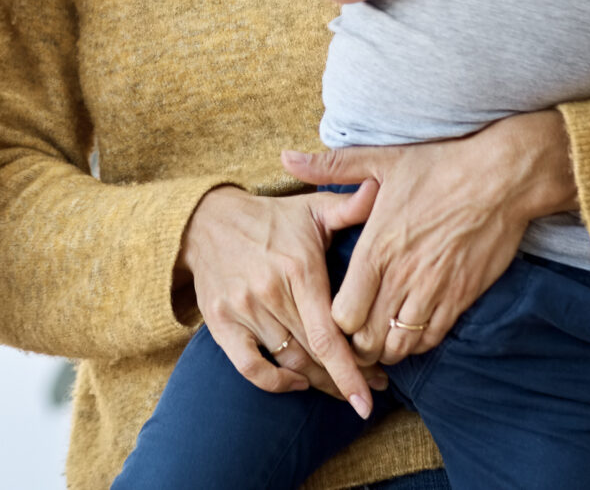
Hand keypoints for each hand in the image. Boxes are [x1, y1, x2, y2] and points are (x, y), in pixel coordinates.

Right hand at [176, 187, 378, 413]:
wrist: (207, 219)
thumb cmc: (272, 218)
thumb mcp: (312, 208)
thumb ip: (351, 207)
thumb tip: (381, 192)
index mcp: (299, 269)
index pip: (329, 334)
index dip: (352, 371)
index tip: (373, 396)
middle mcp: (270, 292)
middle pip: (314, 354)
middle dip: (346, 378)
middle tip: (372, 388)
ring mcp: (243, 309)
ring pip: (289, 361)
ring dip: (319, 381)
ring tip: (343, 388)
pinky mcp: (220, 322)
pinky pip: (249, 367)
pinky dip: (275, 382)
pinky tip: (298, 382)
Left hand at [282, 110, 575, 363]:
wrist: (502, 177)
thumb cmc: (440, 165)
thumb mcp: (382, 161)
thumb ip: (332, 167)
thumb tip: (287, 157)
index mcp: (377, 247)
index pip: (342, 312)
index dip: (333, 322)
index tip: (331, 315)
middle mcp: (403, 275)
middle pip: (367, 337)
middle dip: (355, 344)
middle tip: (350, 337)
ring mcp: (435, 289)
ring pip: (399, 344)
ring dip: (385, 347)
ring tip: (377, 339)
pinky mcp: (462, 296)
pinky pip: (432, 337)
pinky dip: (417, 342)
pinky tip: (408, 332)